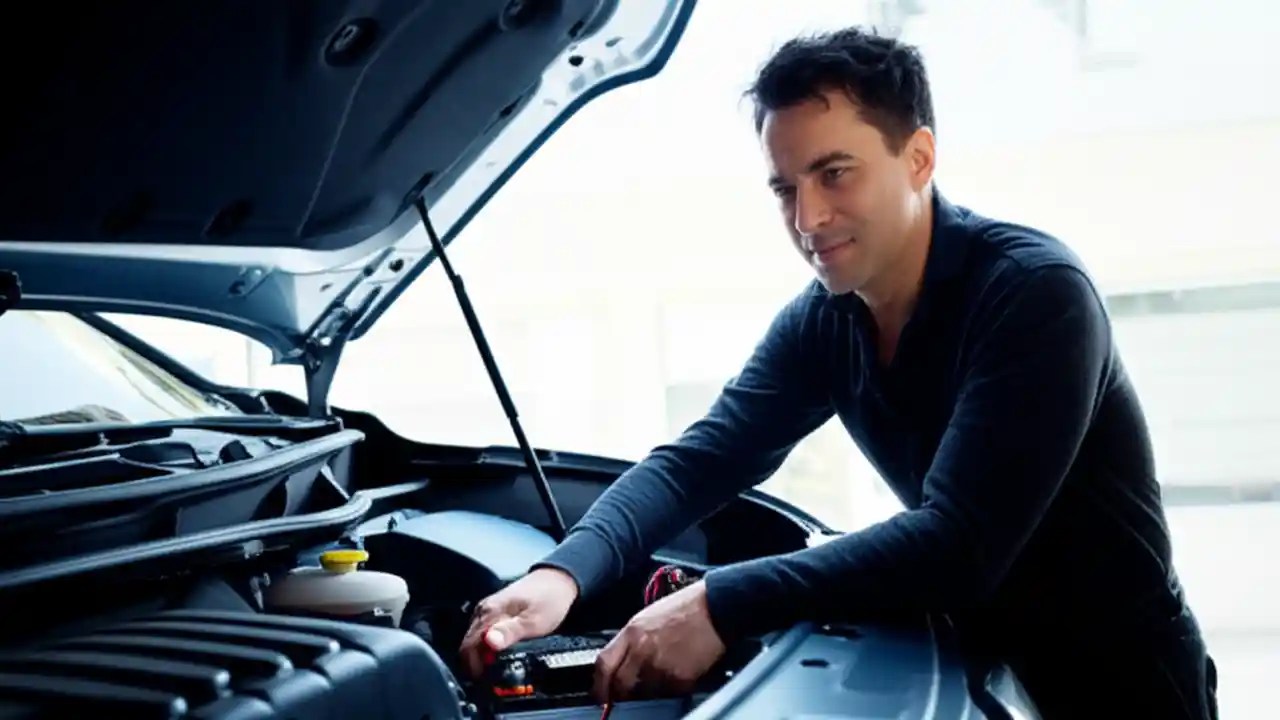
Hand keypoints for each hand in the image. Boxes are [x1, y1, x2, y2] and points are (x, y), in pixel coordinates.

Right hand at [459, 567, 578, 678]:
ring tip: (494, 671)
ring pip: (474, 639)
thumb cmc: (549, 600)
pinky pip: (481, 633)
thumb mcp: (533, 621)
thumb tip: (489, 642)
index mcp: (489, 612)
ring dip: (479, 656)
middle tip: (489, 681)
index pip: (469, 646)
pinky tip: (497, 655)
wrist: (559, 580)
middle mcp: (483, 610)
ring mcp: (487, 609)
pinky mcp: (494, 611)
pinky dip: (485, 647)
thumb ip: (510, 632)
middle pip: (468, 644)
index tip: (485, 682)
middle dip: (475, 664)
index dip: (474, 667)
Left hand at [592, 581, 724, 702]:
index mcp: (632, 632)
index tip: (600, 693)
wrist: (717, 607)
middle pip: (620, 684)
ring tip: (659, 678)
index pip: (604, 664)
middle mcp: (642, 650)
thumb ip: (632, 639)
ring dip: (647, 691)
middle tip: (625, 696)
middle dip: (620, 694)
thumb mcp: (649, 616)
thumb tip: (623, 660)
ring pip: (644, 692)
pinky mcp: (680, 678)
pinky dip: (670, 690)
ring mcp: (661, 666)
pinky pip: (668, 693)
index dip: (599, 684)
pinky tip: (677, 675)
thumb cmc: (687, 607)